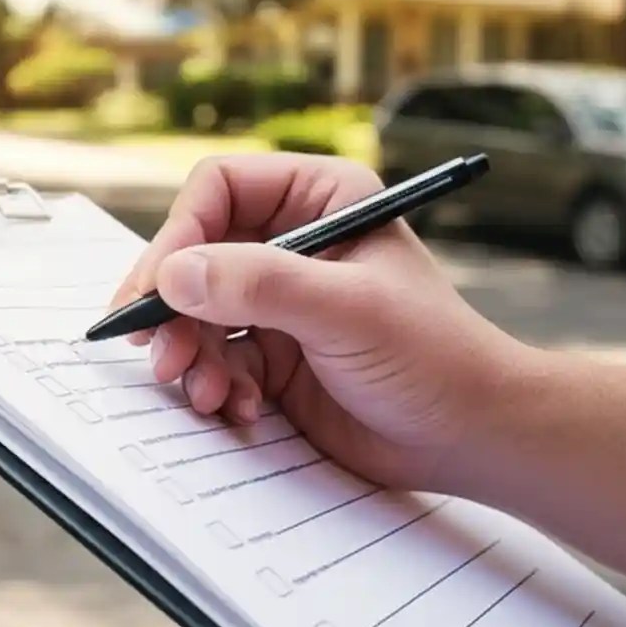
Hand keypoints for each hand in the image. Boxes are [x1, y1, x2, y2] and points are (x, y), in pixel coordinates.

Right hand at [110, 154, 531, 492]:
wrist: (470, 437)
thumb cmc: (433, 357)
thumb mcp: (346, 310)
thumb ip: (258, 285)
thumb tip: (173, 275)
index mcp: (321, 198)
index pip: (221, 189)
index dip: (180, 234)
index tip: (156, 288)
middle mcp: (294, 241)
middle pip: (196, 252)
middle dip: (173, 305)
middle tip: (155, 348)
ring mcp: (280, 300)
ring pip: (198, 311)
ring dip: (189, 353)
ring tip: (203, 392)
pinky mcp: (274, 353)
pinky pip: (216, 358)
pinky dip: (214, 384)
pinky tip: (240, 408)